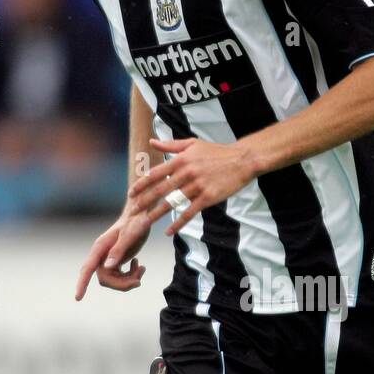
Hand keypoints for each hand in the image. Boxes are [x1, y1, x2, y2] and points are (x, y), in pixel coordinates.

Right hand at [74, 208, 149, 300]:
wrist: (141, 216)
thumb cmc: (135, 222)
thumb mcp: (130, 235)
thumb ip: (118, 250)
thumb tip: (107, 267)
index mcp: (100, 248)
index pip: (87, 269)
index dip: (82, 284)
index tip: (78, 298)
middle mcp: (101, 255)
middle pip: (105, 280)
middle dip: (122, 284)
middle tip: (139, 281)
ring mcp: (108, 259)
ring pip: (114, 281)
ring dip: (129, 280)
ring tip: (141, 269)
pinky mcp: (116, 262)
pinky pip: (120, 278)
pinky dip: (131, 276)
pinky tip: (140, 265)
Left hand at [127, 137, 254, 235]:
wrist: (242, 160)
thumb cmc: (217, 152)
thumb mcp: (192, 144)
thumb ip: (171, 145)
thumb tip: (152, 142)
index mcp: (181, 160)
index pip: (156, 173)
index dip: (142, 184)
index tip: (132, 193)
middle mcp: (186, 173)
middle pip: (160, 190)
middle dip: (144, 201)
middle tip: (132, 211)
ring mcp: (197, 186)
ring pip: (172, 202)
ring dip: (156, 213)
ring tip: (144, 222)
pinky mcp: (207, 198)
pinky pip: (189, 213)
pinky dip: (177, 223)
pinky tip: (168, 231)